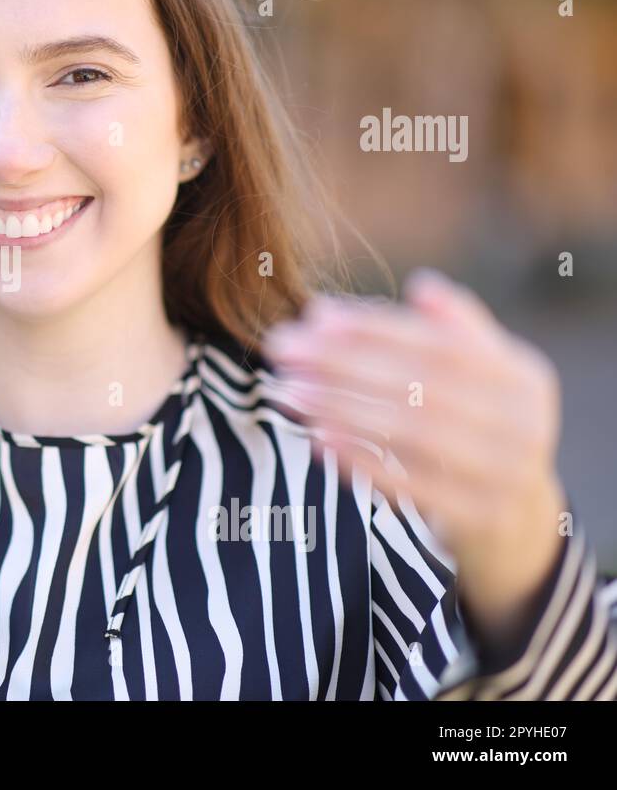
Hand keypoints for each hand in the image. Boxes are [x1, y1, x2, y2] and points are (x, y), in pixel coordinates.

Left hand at [262, 268, 568, 647]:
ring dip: (341, 408)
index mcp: (523, 377)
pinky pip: (408, 485)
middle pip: (420, 386)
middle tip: (282, 348)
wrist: (516, 521)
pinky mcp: (475, 517)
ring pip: (410, 435)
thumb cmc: (481, 426)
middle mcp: (523, 425)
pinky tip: (316, 438)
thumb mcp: (485, 375)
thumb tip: (421, 283)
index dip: (376, 327)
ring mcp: (503, 475)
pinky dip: (360, 459)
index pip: (439, 343)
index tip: (315, 313)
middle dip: (344, 364)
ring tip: (287, 389)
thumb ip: (455, 330)